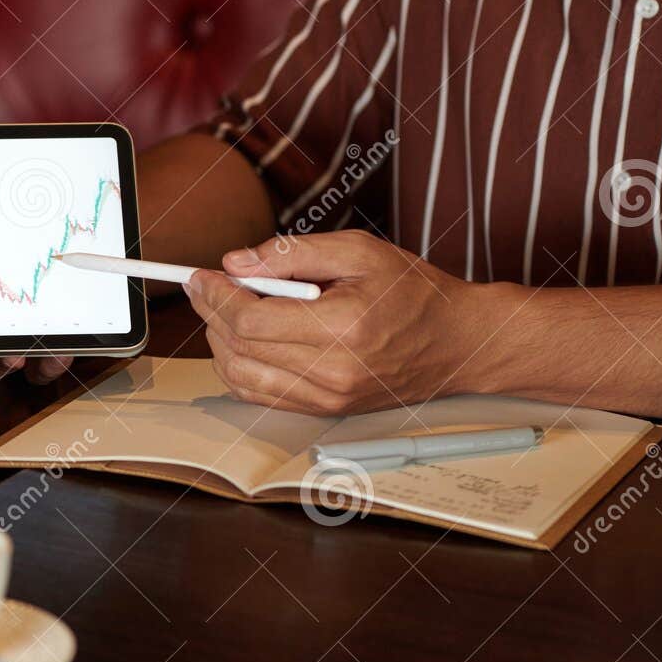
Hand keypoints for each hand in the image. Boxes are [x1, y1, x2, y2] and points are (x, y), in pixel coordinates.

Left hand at [185, 231, 498, 415]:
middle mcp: (333, 371)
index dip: (216, 295)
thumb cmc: (414, 293)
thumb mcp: (359, 251)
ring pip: (241, 376)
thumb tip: (236, 263)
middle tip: (206, 286)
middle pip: (240, 346)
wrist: (459, 343)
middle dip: (211, 312)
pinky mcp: (325, 410)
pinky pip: (260, 395)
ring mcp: (328, 398)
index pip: (251, 319)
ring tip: (224, 309)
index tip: (202, 275)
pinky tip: (241, 340)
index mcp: (343, 328)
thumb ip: (292, 254)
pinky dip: (238, 367)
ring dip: (219, 341)